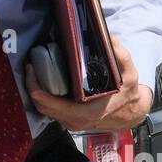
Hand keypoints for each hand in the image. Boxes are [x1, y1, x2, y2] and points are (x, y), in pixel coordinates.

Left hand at [24, 36, 152, 133]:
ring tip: (33, 71)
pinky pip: (50, 111)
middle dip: (32, 87)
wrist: (132, 112)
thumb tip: (108, 38)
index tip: (31, 71)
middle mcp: (76, 121)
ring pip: (45, 111)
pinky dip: (43, 97)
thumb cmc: (128, 93)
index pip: (53, 105)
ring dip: (36, 92)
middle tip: (29, 67)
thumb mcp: (130, 73)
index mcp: (87, 112)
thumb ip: (120, 56)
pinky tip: (42, 81)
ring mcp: (71, 123)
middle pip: (43, 108)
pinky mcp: (70, 120)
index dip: (37, 89)